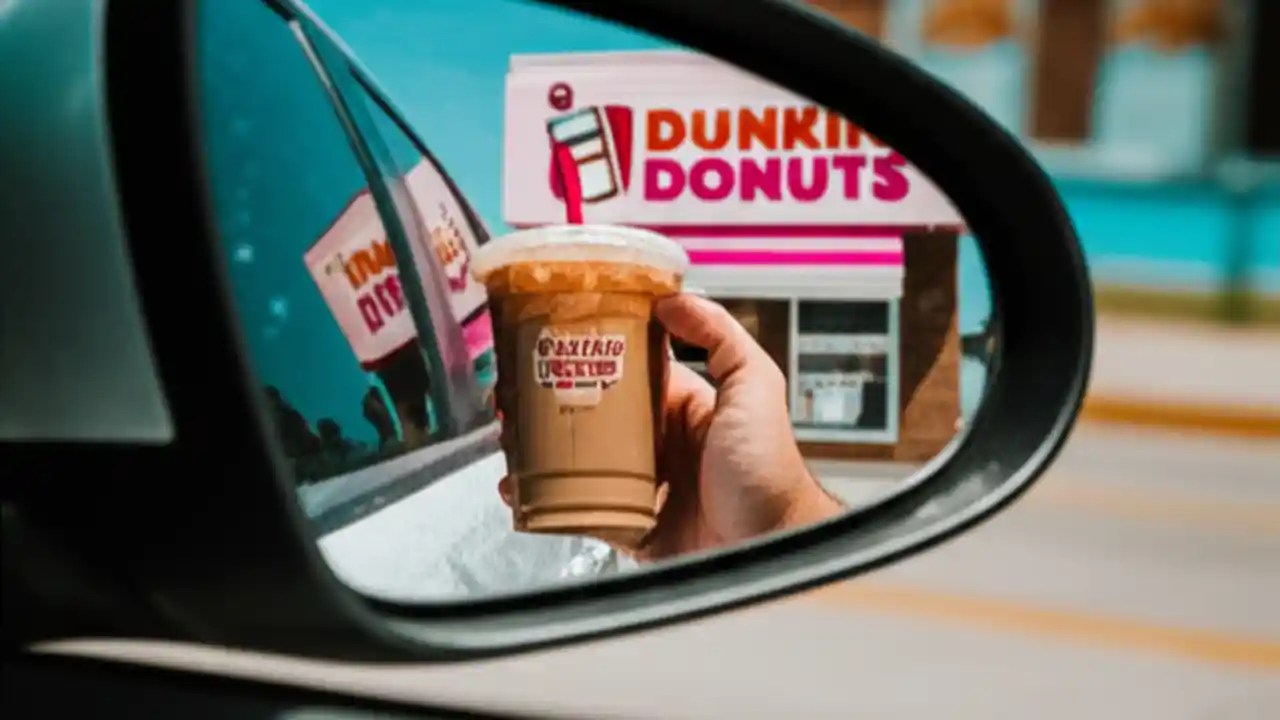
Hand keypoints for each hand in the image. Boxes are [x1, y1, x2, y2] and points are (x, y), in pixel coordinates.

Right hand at [498, 294, 843, 561]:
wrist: (767, 547)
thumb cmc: (768, 471)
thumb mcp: (757, 387)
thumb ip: (723, 337)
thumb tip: (675, 299)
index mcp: (684, 407)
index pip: (626, 372)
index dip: (588, 357)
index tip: (551, 344)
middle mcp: (660, 444)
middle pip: (592, 416)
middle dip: (550, 405)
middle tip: (515, 397)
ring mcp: (641, 487)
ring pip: (577, 462)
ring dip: (540, 449)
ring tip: (510, 438)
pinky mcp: (628, 526)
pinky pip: (578, 509)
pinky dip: (546, 500)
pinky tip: (521, 487)